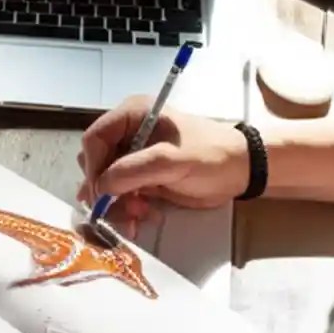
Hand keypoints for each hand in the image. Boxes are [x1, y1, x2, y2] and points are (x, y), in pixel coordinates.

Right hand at [77, 95, 249, 238]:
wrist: (240, 171)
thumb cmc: (210, 156)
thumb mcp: (172, 160)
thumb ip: (133, 170)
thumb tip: (100, 187)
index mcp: (132, 116)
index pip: (94, 139)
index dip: (93, 166)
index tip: (100, 193)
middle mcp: (128, 133)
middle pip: (96, 163)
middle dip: (107, 189)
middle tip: (126, 208)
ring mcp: (134, 157)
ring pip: (106, 183)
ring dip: (117, 203)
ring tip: (139, 215)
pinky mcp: (142, 177)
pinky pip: (121, 195)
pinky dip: (127, 209)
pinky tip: (144, 217)